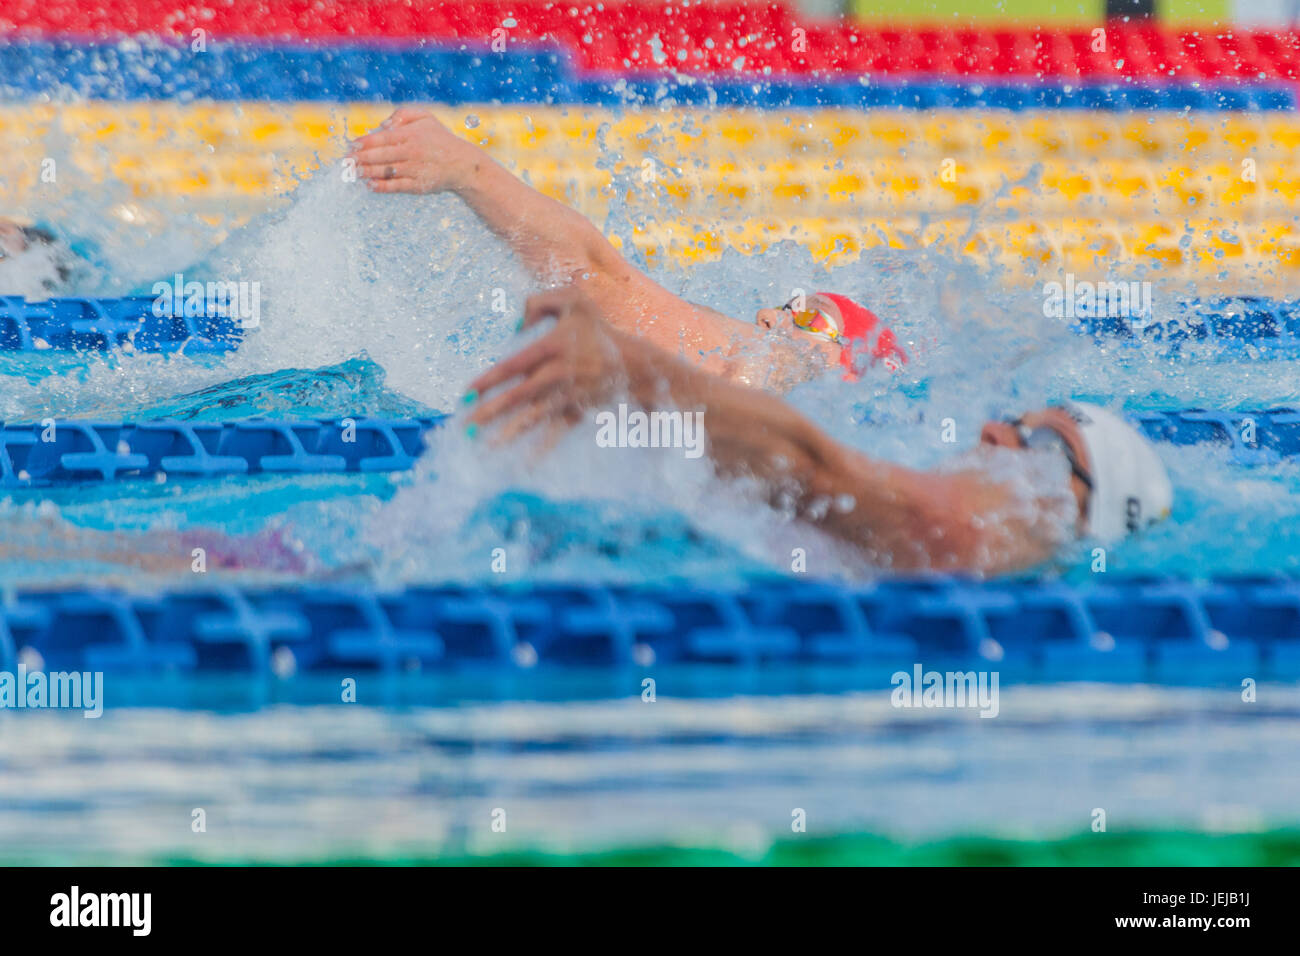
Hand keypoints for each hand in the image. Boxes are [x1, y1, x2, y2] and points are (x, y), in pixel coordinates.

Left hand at [350, 108, 478, 193]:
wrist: (462, 164)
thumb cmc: (439, 139)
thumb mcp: (425, 117)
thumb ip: (402, 115)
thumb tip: (382, 126)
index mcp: (411, 135)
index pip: (381, 138)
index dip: (364, 143)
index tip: (351, 145)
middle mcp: (411, 152)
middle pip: (379, 156)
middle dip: (360, 159)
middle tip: (346, 161)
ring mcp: (415, 170)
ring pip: (385, 171)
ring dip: (366, 172)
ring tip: (353, 172)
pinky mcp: (418, 186)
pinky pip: (396, 187)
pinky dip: (382, 187)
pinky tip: (370, 185)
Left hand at [465, 288, 634, 445]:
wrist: (633, 362)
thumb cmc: (597, 329)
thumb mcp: (573, 300)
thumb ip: (538, 303)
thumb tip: (514, 328)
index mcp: (552, 347)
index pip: (513, 365)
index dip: (489, 380)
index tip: (467, 394)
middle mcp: (557, 373)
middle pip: (518, 396)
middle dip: (490, 412)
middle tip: (464, 426)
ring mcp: (567, 395)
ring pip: (534, 417)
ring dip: (509, 434)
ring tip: (486, 448)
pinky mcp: (576, 410)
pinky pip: (556, 432)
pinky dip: (542, 449)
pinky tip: (525, 465)